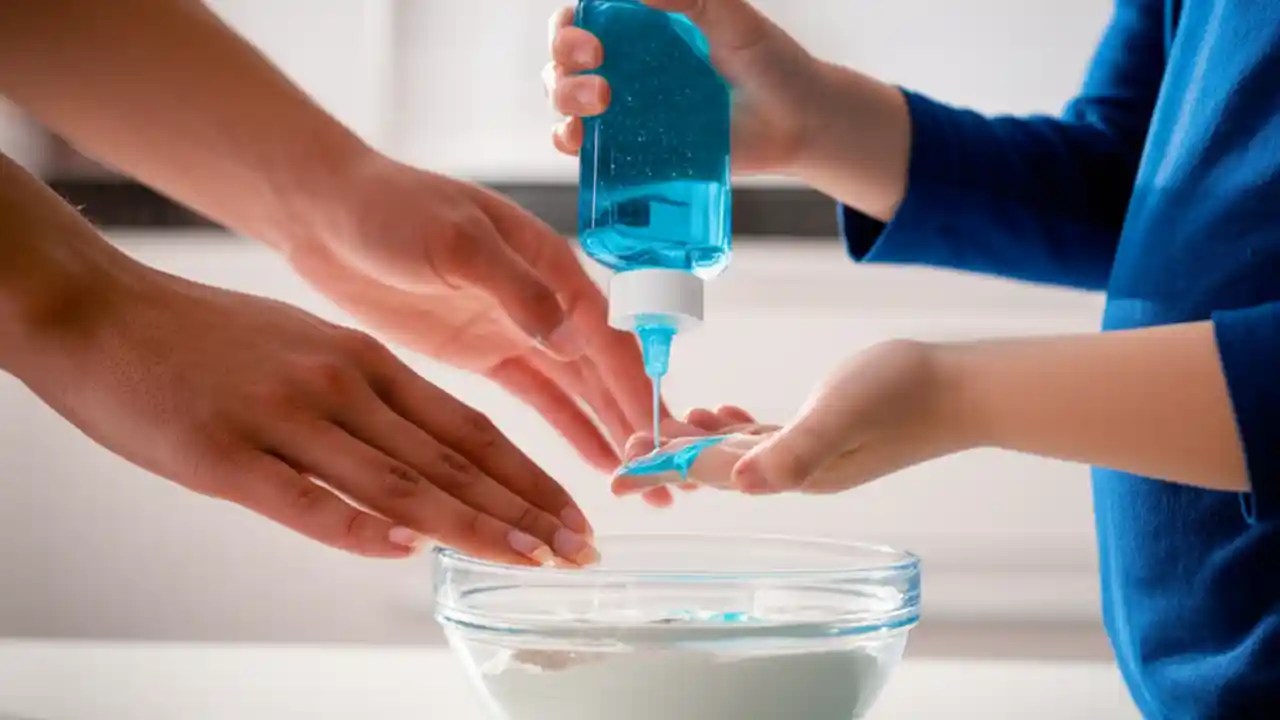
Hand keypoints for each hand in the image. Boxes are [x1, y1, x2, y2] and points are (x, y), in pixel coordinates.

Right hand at [14, 257, 598, 565]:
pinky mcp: (226, 454)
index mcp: (365, 362)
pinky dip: (359, 530)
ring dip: (470, 526)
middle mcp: (340, 386)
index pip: (468, 429)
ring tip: (527, 558)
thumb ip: (369, 399)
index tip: (570, 515)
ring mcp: (285, 418)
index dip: (526, 477)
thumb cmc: (210, 336)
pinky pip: (305, 501)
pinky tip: (408, 552)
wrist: (103, 312)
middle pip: (449, 461)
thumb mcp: (310, 347)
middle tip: (576, 551)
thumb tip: (424, 456)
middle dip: (521, 511)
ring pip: (397, 482)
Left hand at [284, 156, 667, 491]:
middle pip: (607, 369)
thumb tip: (572, 337)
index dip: (638, 388)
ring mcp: (517, 329)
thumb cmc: (392, 211)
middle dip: (641, 422)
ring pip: (582, 390)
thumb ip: (514, 288)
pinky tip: (599, 462)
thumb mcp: (455, 240)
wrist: (327, 215)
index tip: (661, 438)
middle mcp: (546, 300)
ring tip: (648, 482)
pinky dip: (573, 428)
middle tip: (673, 478)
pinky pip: (541, 397)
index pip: (611, 336)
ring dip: (616, 432)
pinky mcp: (484, 353)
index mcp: (550, 265)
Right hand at [543, 0, 821, 174]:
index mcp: (640, 29)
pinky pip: (586, 147)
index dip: (570, 26)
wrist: (798, 122)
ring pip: (565, 100)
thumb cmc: (769, 62)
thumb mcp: (735, 20)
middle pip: (563, 59)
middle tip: (596, 68)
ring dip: (564, 98)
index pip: (582, 19)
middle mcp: (625, 67)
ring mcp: (627, 110)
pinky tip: (578, 140)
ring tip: (598, 104)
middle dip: (563, 61)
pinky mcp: (636, 150)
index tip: (592, 38)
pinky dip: (569, 142)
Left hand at [614, 341, 972, 495]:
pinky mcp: (824, 433)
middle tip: (627, 441)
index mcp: (791, 470)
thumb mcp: (841, 415)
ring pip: (736, 454)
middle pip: (715, 467)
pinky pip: (764, 439)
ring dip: (697, 443)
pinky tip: (722, 413)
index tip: (616, 471)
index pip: (709, 473)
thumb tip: (739, 483)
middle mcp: (795, 470)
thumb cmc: (904, 394)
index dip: (660, 468)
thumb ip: (794, 450)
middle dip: (669, 456)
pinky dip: (735, 430)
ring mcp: (810, 454)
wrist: (961, 388)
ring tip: (663, 427)